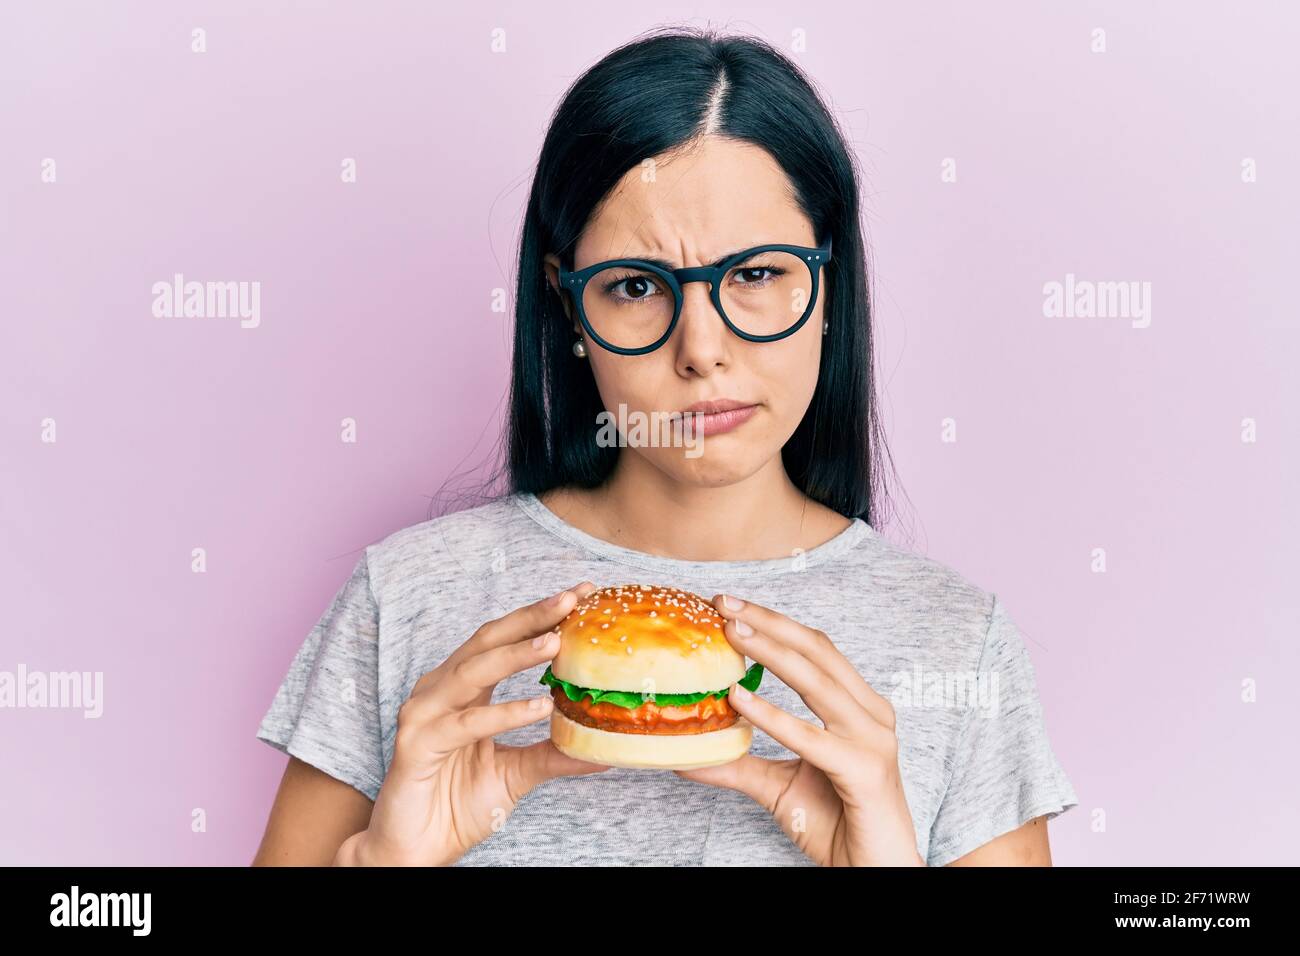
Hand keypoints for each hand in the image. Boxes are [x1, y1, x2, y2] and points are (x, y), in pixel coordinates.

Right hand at [335, 582, 611, 865]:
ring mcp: (424, 715)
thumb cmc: (457, 805)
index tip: (582, 594)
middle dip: (530, 618)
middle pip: (487, 640)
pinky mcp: (415, 745)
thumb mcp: (518, 773)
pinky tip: (537, 707)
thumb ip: (555, 753)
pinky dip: (503, 714)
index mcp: (463, 689)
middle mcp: (440, 692)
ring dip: (515, 654)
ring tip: (555, 642)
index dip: (539, 616)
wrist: (414, 850)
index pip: (504, 640)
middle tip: (570, 600)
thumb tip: (605, 746)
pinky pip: (465, 724)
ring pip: (473, 672)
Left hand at [674, 593, 924, 866]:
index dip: (773, 622)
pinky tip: (740, 699)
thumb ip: (737, 764)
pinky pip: (812, 737)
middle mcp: (871, 714)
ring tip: (731, 634)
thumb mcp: (777, 786)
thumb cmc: (836, 824)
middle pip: (817, 649)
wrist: (872, 871)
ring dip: (771, 652)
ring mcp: (873, 739)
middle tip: (723, 604)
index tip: (728, 606)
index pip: (815, 648)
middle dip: (768, 622)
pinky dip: (774, 715)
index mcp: (858, 706)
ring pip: (817, 681)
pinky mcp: (865, 770)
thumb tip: (686, 753)